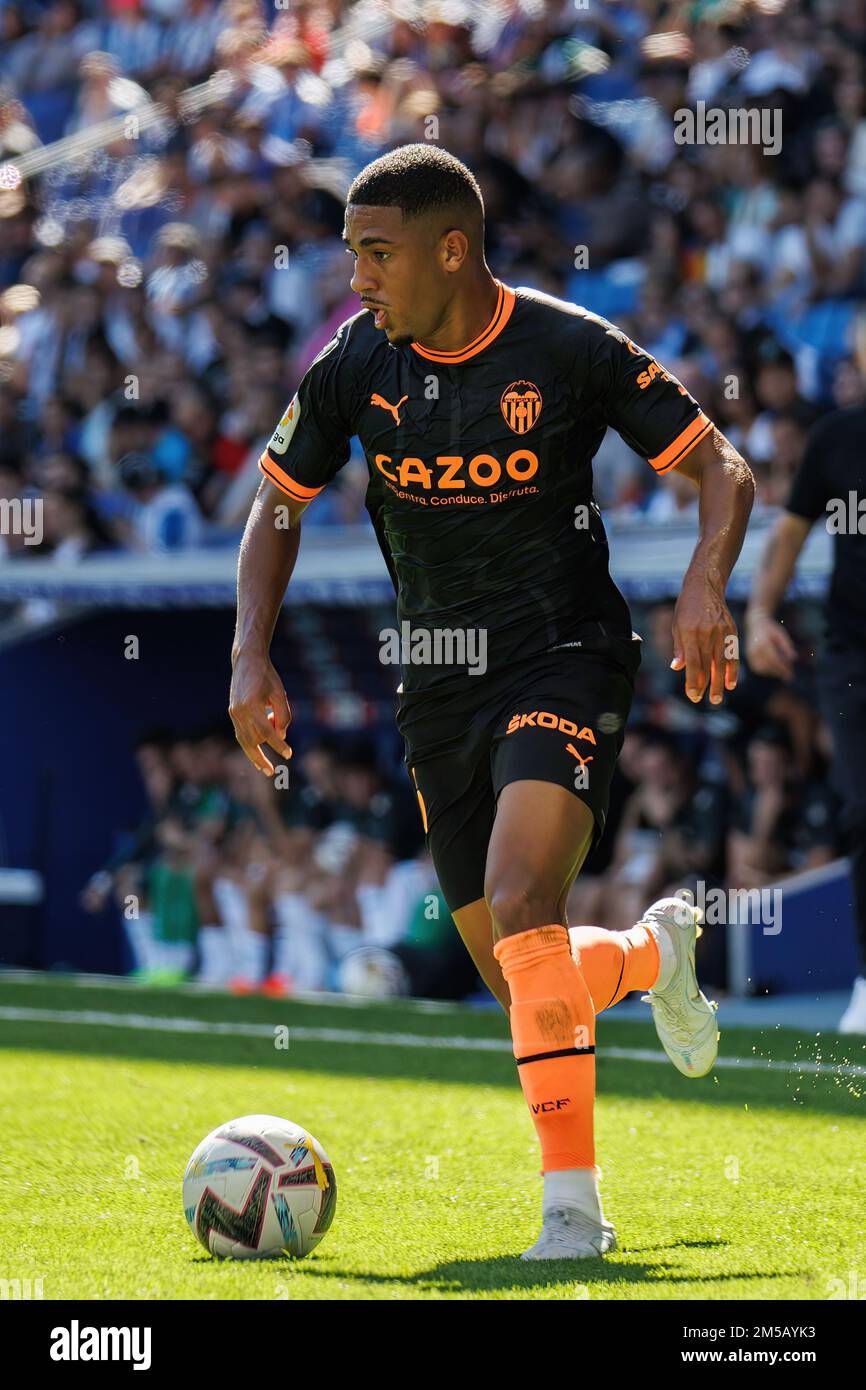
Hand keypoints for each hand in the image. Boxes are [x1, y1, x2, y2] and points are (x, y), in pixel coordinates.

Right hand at [229, 651, 292, 775]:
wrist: (247, 661)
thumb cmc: (267, 676)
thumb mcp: (280, 694)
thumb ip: (283, 716)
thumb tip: (280, 736)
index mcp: (251, 705)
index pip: (267, 732)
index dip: (278, 745)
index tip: (289, 754)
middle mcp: (239, 712)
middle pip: (252, 740)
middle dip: (262, 756)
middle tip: (272, 771)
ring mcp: (233, 713)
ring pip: (244, 740)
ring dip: (254, 754)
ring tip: (264, 768)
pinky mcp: (232, 712)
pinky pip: (240, 733)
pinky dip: (248, 744)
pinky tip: (256, 755)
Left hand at [671, 578, 737, 704]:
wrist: (705, 585)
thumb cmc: (686, 607)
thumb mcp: (676, 625)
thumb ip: (679, 648)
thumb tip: (677, 668)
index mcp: (690, 632)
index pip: (692, 662)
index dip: (692, 680)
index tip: (692, 695)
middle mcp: (707, 632)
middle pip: (706, 665)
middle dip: (704, 685)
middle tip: (701, 700)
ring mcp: (721, 631)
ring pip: (721, 662)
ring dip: (719, 682)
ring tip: (717, 698)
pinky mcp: (731, 630)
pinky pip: (732, 654)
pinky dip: (733, 669)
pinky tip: (731, 683)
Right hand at [745, 613, 796, 681]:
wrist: (755, 624)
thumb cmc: (771, 629)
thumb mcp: (781, 634)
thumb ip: (787, 646)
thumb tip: (794, 659)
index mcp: (762, 642)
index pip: (774, 658)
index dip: (782, 667)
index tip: (791, 672)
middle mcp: (754, 649)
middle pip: (767, 665)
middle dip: (779, 672)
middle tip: (789, 676)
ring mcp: (750, 654)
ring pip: (761, 668)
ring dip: (772, 672)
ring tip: (783, 673)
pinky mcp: (749, 657)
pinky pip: (757, 668)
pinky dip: (766, 671)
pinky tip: (775, 670)